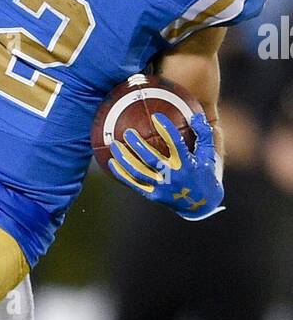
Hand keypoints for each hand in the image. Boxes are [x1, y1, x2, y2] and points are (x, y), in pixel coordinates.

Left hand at [108, 111, 223, 218]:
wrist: (201, 205)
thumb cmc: (204, 173)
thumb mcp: (208, 154)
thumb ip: (203, 134)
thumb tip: (196, 114)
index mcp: (187, 164)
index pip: (175, 144)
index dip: (166, 130)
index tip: (156, 117)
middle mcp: (173, 176)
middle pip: (151, 159)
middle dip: (138, 145)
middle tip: (127, 132)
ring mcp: (162, 187)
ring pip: (139, 172)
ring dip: (125, 159)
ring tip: (114, 145)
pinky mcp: (153, 195)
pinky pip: (134, 183)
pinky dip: (121, 173)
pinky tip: (111, 162)